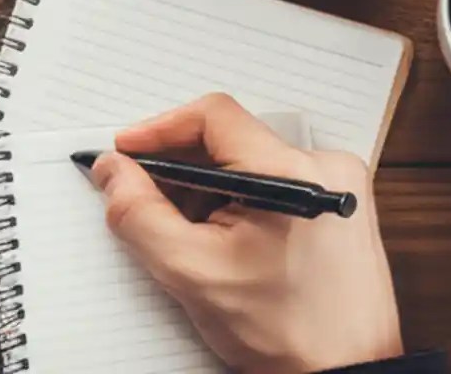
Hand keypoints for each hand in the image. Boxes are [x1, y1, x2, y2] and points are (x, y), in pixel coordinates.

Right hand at [92, 93, 401, 373]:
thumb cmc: (286, 333)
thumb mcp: (192, 272)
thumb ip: (139, 213)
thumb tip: (112, 170)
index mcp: (292, 173)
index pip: (213, 117)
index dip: (160, 128)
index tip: (127, 152)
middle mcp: (324, 166)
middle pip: (229, 138)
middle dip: (179, 166)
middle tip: (144, 196)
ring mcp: (337, 185)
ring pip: (248, 161)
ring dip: (206, 186)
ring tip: (188, 231)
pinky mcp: (338, 204)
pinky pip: (273, 181)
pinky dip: (236, 198)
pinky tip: (222, 237)